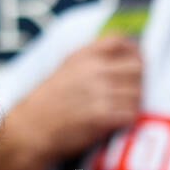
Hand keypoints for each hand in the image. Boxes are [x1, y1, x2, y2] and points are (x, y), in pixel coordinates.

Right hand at [8, 34, 142, 160]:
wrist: (31, 129)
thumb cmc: (47, 101)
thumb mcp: (65, 67)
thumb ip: (91, 57)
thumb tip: (123, 53)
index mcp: (84, 55)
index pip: (122, 41)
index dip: (134, 51)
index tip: (136, 61)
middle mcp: (94, 70)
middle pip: (138, 67)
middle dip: (138, 80)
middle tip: (130, 91)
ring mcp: (100, 92)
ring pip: (138, 93)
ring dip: (132, 103)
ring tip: (119, 109)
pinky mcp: (103, 116)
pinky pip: (131, 114)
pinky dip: (126, 119)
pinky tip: (115, 122)